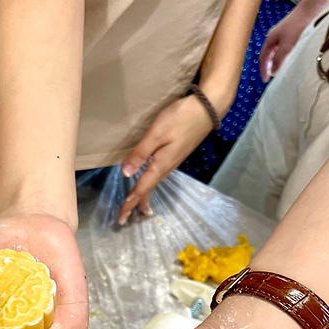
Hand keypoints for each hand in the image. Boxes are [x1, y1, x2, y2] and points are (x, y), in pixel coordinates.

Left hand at [117, 95, 216, 224]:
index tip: (120, 219)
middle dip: (136, 205)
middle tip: (124, 219)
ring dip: (144, 197)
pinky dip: (151, 185)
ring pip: (154, 184)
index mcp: (160, 165)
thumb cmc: (180, 118)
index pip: (141, 189)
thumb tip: (125, 174)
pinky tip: (149, 184)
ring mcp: (172, 161)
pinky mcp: (175, 155)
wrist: (208, 108)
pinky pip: (159, 176)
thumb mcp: (156, 134)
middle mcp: (167, 167)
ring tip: (137, 209)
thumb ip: (140, 153)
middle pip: (148, 190)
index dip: (129, 204)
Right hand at [259, 7, 311, 81]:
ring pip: (275, 51)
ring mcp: (282, 34)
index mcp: (270, 39)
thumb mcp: (287, 46)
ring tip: (278, 69)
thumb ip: (279, 60)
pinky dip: (282, 55)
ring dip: (275, 61)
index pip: (263, 58)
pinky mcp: (290, 32)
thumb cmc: (298, 24)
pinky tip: (287, 58)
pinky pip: (282, 47)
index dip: (263, 69)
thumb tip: (274, 71)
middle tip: (269, 76)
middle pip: (267, 54)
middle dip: (267, 66)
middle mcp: (274, 36)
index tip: (265, 79)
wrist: (309, 11)